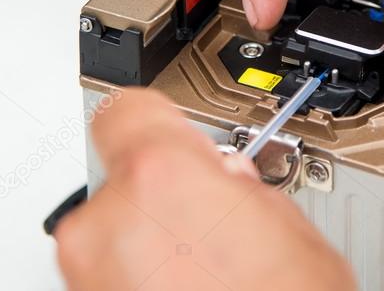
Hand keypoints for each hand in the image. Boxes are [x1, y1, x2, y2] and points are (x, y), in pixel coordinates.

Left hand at [52, 89, 355, 290]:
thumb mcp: (297, 237)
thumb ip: (245, 190)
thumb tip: (227, 182)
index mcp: (161, 179)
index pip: (129, 110)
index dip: (160, 122)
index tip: (177, 134)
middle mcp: (107, 225)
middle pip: (123, 181)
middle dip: (163, 200)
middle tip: (212, 228)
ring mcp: (87, 279)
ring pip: (112, 237)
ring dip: (148, 249)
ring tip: (206, 279)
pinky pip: (107, 282)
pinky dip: (138, 288)